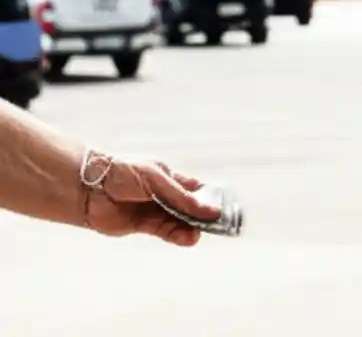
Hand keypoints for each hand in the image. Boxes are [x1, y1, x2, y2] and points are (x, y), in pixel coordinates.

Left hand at [85, 157, 221, 246]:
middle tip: (218, 225)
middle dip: (203, 216)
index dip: (209, 198)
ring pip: (179, 222)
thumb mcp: (156, 181)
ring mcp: (154, 210)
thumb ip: (181, 198)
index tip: (223, 207)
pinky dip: (178, 236)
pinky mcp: (143, 226)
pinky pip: (165, 232)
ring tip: (200, 233)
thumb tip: (209, 211)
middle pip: (189, 208)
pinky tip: (189, 238)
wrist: (88, 188)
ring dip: (191, 228)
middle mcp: (164, 195)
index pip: (195, 189)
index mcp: (170, 176)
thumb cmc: (123, 174)